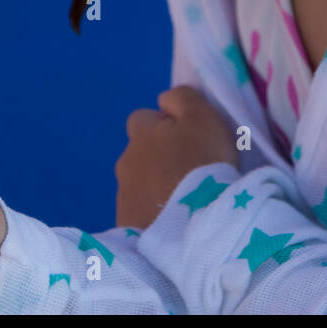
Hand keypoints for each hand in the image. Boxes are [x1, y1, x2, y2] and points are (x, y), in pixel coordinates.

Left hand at [115, 85, 239, 229]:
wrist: (189, 228)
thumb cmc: (202, 164)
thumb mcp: (202, 117)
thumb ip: (182, 99)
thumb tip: (164, 100)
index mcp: (141, 134)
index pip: (143, 118)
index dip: (165, 125)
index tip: (189, 140)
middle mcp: (126, 162)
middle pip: (139, 153)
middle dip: (158, 158)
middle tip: (189, 172)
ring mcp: (124, 197)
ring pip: (139, 184)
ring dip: (156, 187)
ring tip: (185, 202)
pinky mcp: (127, 229)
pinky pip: (140, 214)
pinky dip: (154, 214)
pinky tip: (175, 222)